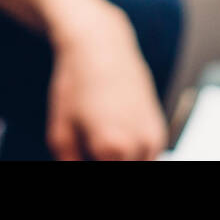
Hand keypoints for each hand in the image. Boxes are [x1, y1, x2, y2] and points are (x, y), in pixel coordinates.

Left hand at [45, 5, 167, 159]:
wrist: (101, 46)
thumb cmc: (76, 85)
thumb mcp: (60, 131)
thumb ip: (69, 162)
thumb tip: (75, 169)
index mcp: (112, 148)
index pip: (104, 173)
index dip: (88, 162)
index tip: (79, 154)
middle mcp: (140, 144)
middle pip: (123, 167)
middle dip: (105, 161)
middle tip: (88, 148)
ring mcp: (154, 137)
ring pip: (140, 164)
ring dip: (121, 161)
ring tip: (99, 145)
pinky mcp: (159, 129)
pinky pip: (148, 157)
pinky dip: (132, 156)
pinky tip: (113, 138)